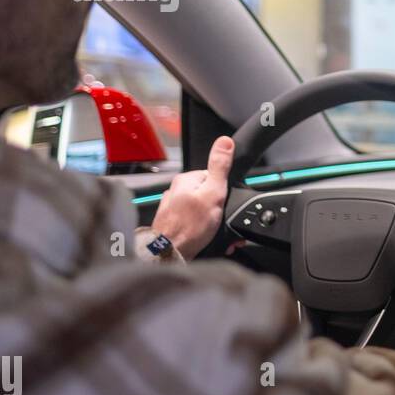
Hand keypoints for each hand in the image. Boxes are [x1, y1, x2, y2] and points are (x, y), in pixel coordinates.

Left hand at [150, 136, 233, 258]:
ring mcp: (172, 207)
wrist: (170, 253)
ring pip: (200, 209)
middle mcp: (176, 190)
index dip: (223, 191)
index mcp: (186, 179)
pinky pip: (192, 222)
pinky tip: (203, 238)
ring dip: (211, 221)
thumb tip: (225, 142)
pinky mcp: (172, 222)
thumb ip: (219, 167)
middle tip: (220, 222)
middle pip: (206, 194)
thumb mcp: (213, 193)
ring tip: (212, 233)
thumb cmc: (190, 227)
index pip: (213, 177)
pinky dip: (201, 230)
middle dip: (217, 209)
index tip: (225, 204)